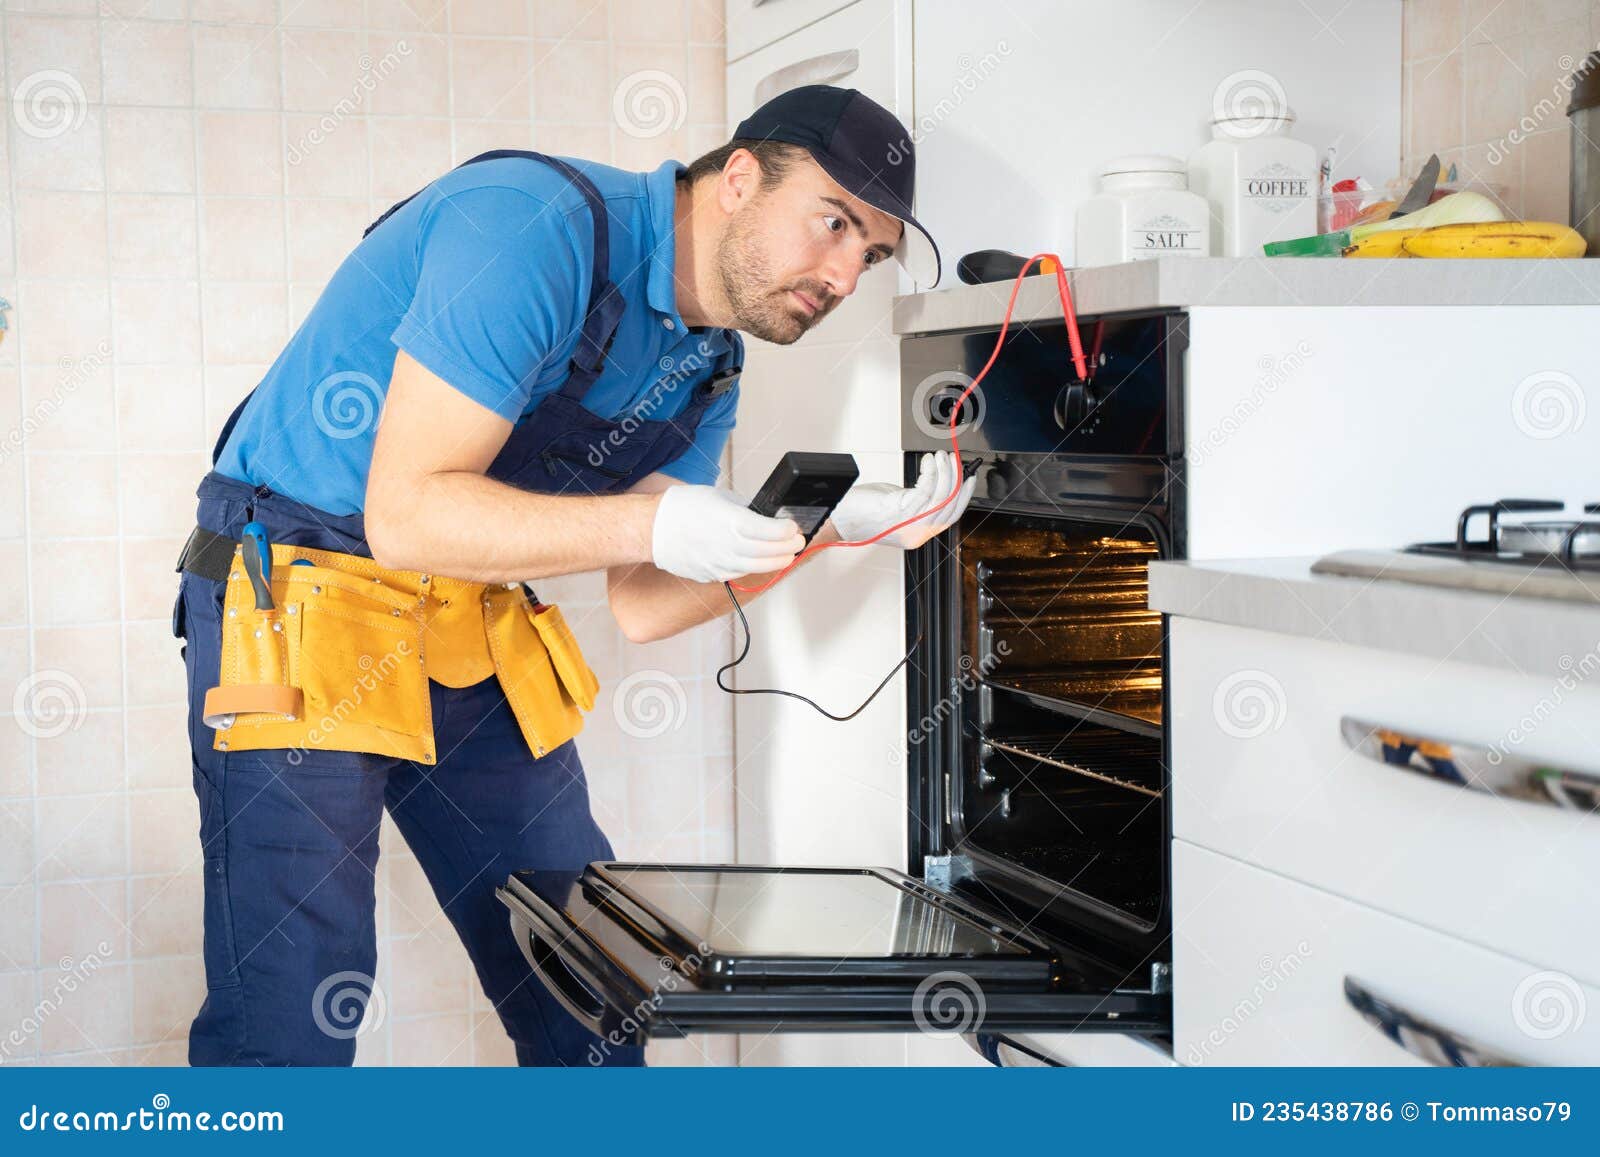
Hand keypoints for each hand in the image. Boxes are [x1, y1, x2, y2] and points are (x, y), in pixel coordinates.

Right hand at [650, 484, 804, 583]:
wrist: (652, 528)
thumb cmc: (682, 507)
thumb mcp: (719, 498)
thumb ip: (744, 510)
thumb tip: (763, 519)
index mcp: (731, 522)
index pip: (770, 531)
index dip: (787, 530)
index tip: (793, 527)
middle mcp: (727, 546)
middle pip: (768, 552)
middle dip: (788, 547)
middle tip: (798, 542)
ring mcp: (719, 563)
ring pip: (757, 567)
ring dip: (776, 561)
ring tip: (787, 555)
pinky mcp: (711, 574)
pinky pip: (739, 573)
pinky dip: (754, 567)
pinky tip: (761, 561)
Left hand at [828, 452, 976, 549]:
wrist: (839, 518)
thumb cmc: (860, 512)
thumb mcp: (896, 507)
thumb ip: (915, 501)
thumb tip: (932, 484)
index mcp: (917, 534)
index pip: (951, 517)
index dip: (963, 496)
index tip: (968, 478)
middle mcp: (916, 533)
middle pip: (950, 506)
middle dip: (956, 479)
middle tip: (953, 460)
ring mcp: (909, 524)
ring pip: (941, 496)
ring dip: (945, 471)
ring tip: (941, 456)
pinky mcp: (900, 510)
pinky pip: (926, 489)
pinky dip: (931, 471)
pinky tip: (928, 461)